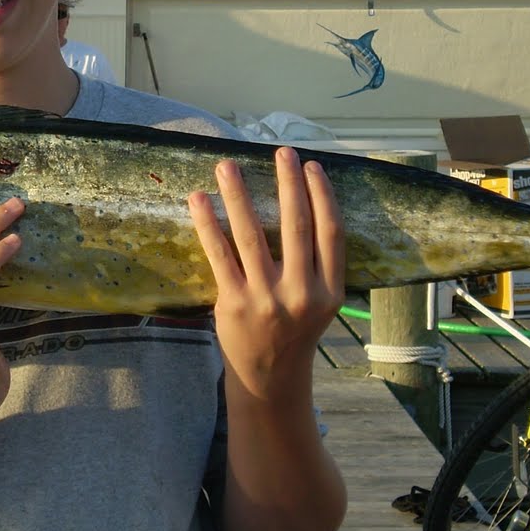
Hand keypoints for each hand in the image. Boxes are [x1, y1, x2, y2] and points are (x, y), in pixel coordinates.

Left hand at [189, 148, 345, 400]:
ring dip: (238, 195)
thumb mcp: (319, 303)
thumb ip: (316, 264)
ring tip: (226, 165)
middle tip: (281, 151)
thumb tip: (301, 205)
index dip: (323, 196)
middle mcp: (302, 294)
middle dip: (288, 183)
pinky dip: (207, 224)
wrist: (269, 379)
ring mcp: (266, 299)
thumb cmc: (293, 331)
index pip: (331, 233)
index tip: (312, 167)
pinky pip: (219, 255)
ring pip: (252, 235)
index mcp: (330, 291)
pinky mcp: (233, 304)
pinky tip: (198, 200)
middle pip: (296, 226)